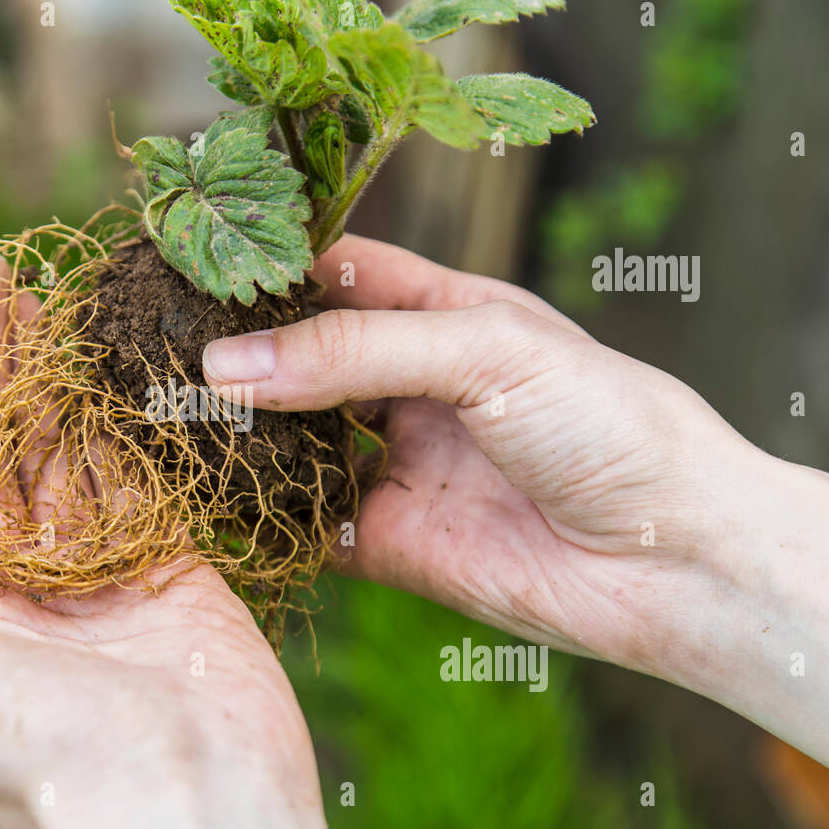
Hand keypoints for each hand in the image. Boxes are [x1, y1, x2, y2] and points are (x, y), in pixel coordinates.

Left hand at [0, 254, 327, 828]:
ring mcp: (95, 568)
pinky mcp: (169, 563)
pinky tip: (114, 354)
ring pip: (61, 444)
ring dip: (48, 367)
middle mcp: (12, 580)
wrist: (174, 791)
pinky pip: (137, 470)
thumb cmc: (18, 744)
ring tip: (44, 287)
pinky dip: (123, 411)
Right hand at [202, 234, 828, 775]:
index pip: (338, 273)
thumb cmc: (608, 423)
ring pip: (295, 439)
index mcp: (445, 314)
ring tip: (166, 413)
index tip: (191, 266)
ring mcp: (397, 463)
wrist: (671, 561)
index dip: (269, 267)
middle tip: (156, 346)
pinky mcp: (388, 540)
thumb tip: (224, 363)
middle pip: (304, 357)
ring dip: (242, 431)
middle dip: (239, 353)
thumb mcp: (485, 350)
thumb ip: (355, 352)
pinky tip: (213, 491)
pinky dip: (262, 511)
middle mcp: (414, 385)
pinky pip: (306, 521)